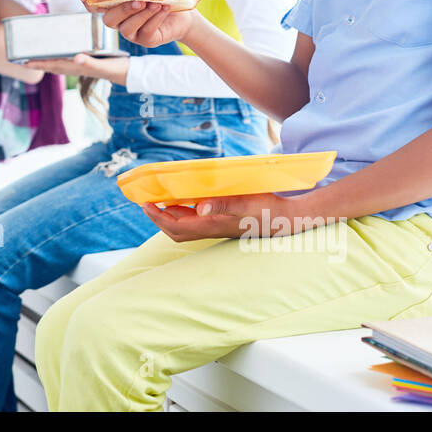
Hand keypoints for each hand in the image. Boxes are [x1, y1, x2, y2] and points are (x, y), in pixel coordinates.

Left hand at [22, 53, 127, 85]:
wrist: (130, 72)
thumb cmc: (116, 68)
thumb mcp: (102, 65)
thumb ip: (89, 63)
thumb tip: (76, 58)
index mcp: (77, 66)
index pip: (54, 64)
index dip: (39, 63)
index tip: (25, 62)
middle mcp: (77, 66)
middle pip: (53, 65)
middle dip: (39, 64)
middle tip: (23, 60)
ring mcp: (82, 64)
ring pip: (60, 64)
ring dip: (47, 62)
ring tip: (35, 59)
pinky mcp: (87, 60)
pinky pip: (69, 60)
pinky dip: (60, 58)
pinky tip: (59, 55)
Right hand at [78, 0, 196, 47]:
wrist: (184, 8)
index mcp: (115, 5)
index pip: (96, 6)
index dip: (87, 1)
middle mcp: (119, 21)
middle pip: (108, 20)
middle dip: (122, 10)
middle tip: (139, 0)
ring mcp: (131, 33)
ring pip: (125, 28)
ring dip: (141, 15)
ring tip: (156, 3)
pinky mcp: (146, 40)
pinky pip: (145, 31)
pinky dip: (154, 18)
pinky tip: (163, 9)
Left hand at [141, 192, 307, 241]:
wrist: (286, 220)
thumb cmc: (265, 209)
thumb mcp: (244, 203)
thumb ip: (222, 204)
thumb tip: (199, 207)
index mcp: (211, 225)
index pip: (176, 226)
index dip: (157, 217)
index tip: (145, 204)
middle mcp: (211, 229)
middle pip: (177, 231)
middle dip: (159, 219)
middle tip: (147, 203)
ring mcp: (217, 227)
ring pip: (186, 227)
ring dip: (171, 216)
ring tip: (161, 200)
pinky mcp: (224, 223)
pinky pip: (197, 221)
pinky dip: (186, 212)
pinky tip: (187, 201)